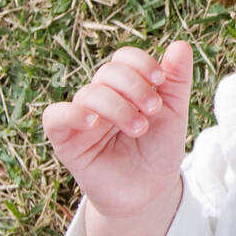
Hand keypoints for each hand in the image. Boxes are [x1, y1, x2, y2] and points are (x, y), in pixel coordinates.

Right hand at [42, 41, 192, 219]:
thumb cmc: (159, 149)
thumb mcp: (174, 112)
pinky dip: (73, 113)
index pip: (123, 58)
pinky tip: (94, 122)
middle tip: (153, 110)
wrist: (149, 191)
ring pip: (88, 93)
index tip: (160, 79)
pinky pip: (55, 116)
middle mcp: (101, 97)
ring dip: (117, 106)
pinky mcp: (65, 139)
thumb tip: (180, 44)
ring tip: (139, 128)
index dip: (141, 62)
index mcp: (126, 87)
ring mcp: (82, 117)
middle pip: (108, 72)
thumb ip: (176, 80)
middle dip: (135, 87)